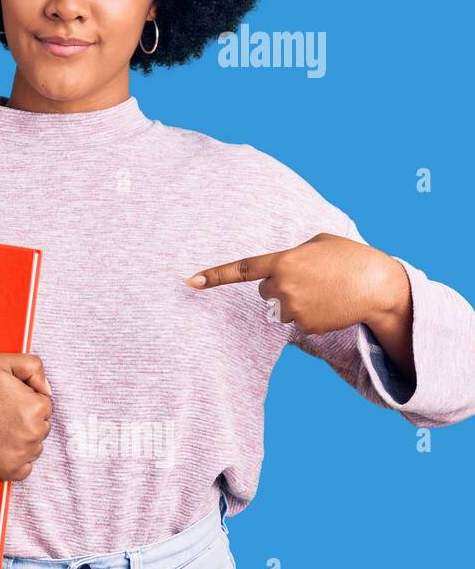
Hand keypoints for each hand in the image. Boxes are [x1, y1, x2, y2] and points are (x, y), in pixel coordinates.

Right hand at [0, 353, 51, 481]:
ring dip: (22, 439)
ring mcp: (23, 454)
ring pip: (34, 445)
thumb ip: (32, 366)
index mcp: (36, 406)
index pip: (44, 404)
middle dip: (27, 420)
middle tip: (1, 414)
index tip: (8, 400)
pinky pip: (25, 466)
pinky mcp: (12, 470)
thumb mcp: (0, 363)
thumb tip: (47, 387)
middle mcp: (34, 433)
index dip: (26, 400)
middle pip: (41, 426)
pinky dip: (15, 458)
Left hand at [184, 232, 409, 335]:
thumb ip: (292, 253)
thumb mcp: (318, 242)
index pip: (242, 269)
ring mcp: (293, 308)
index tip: (191, 282)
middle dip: (281, 286)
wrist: (379, 286)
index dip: (215, 276)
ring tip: (323, 291)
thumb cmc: (350, 258)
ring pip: (280, 307)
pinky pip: (297, 320)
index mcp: (284, 261)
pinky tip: (330, 305)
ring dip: (295, 301)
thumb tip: (280, 267)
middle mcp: (283, 286)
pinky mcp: (305, 326)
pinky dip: (310, 314)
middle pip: (265, 291)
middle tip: (310, 279)